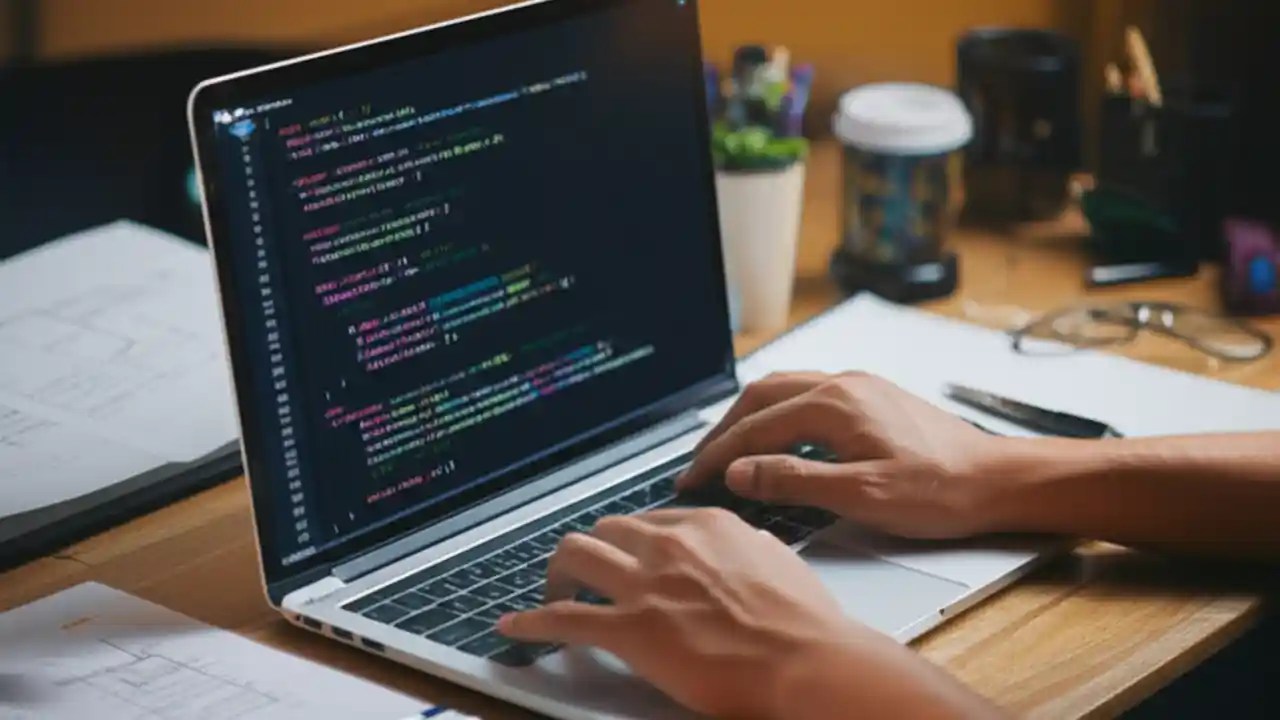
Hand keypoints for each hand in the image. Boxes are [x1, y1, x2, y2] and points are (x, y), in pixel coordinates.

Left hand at [496, 508, 873, 717]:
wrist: (805, 660)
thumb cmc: (804, 621)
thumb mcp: (777, 559)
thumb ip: (743, 547)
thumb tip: (735, 549)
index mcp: (705, 524)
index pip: (648, 520)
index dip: (631, 540)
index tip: (625, 553)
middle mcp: (669, 544)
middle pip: (605, 529)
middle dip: (593, 550)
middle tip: (588, 572)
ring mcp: (646, 585)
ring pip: (576, 555)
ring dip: (559, 572)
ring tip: (554, 589)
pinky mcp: (630, 629)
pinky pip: (563, 618)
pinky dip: (531, 623)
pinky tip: (515, 627)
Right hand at [677, 372, 1013, 538]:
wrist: (997, 480)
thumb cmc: (939, 491)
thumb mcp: (861, 495)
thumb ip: (794, 481)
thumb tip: (740, 472)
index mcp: (834, 404)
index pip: (754, 426)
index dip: (717, 455)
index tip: (690, 479)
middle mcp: (842, 384)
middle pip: (760, 396)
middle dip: (723, 429)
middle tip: (699, 463)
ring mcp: (858, 387)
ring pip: (783, 389)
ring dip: (748, 417)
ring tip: (727, 449)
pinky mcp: (871, 398)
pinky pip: (806, 394)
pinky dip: (776, 413)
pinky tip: (775, 438)